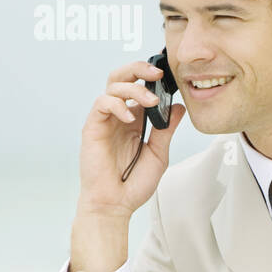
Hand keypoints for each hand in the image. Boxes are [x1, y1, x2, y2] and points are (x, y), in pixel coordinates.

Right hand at [78, 59, 186, 218]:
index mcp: (135, 119)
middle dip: (138, 68)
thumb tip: (179, 106)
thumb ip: (166, 129)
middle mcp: (119, 115)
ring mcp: (105, 120)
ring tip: (150, 102)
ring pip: (113, 86)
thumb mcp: (159, 153)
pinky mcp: (92, 127)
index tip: (169, 77)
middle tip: (156, 74)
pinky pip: (101, 104)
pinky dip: (117, 105)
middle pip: (122, 78)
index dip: (151, 78)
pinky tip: (130, 118)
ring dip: (134, 89)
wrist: (116, 203)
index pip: (140, 87)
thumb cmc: (134, 182)